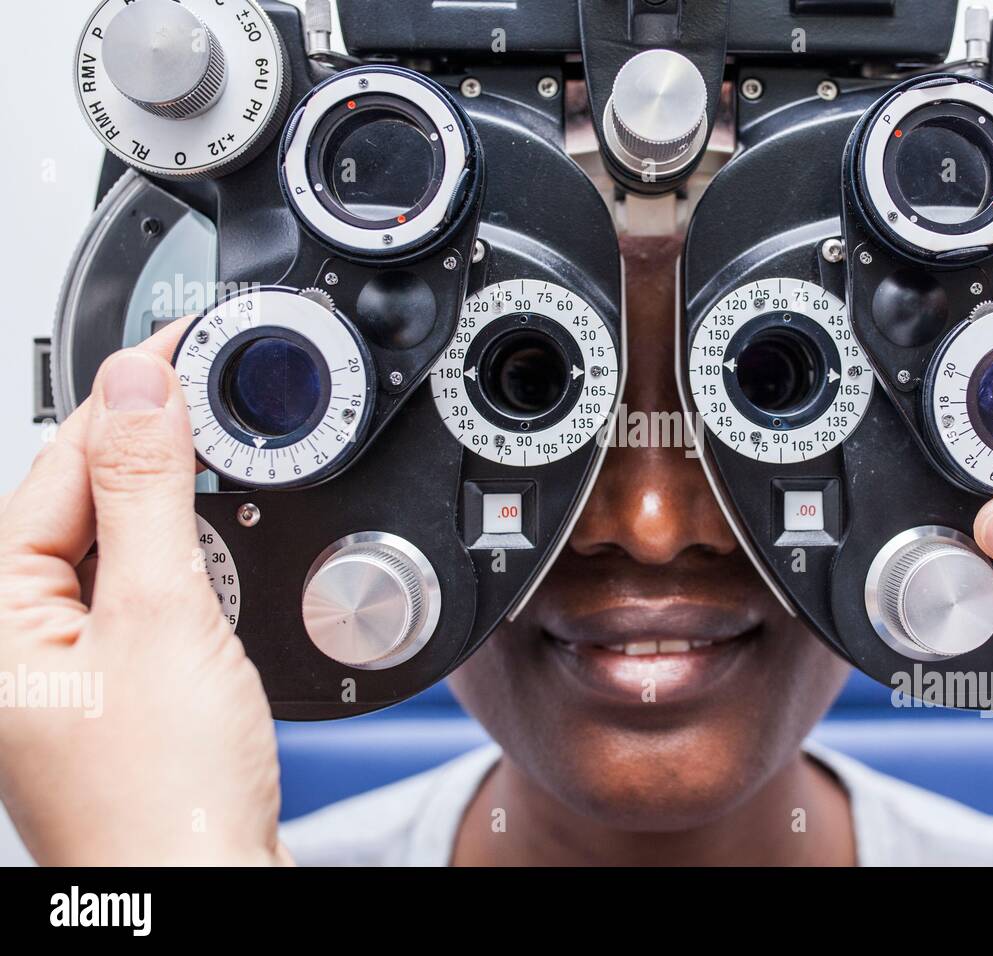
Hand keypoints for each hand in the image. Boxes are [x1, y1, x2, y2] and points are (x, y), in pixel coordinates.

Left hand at [0, 325, 286, 864]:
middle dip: (146, 440)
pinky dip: (177, 557)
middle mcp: (14, 639)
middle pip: (78, 499)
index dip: (126, 397)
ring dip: (166, 497)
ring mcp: (59, 664)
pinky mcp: (109, 683)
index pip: (58, 467)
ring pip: (110, 543)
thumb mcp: (161, 615)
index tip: (176, 344)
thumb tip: (136, 387)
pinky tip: (206, 547)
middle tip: (209, 384)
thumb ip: (148, 490)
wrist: (205, 886)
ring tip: (213, 453)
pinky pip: (133, 590)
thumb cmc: (163, 800)